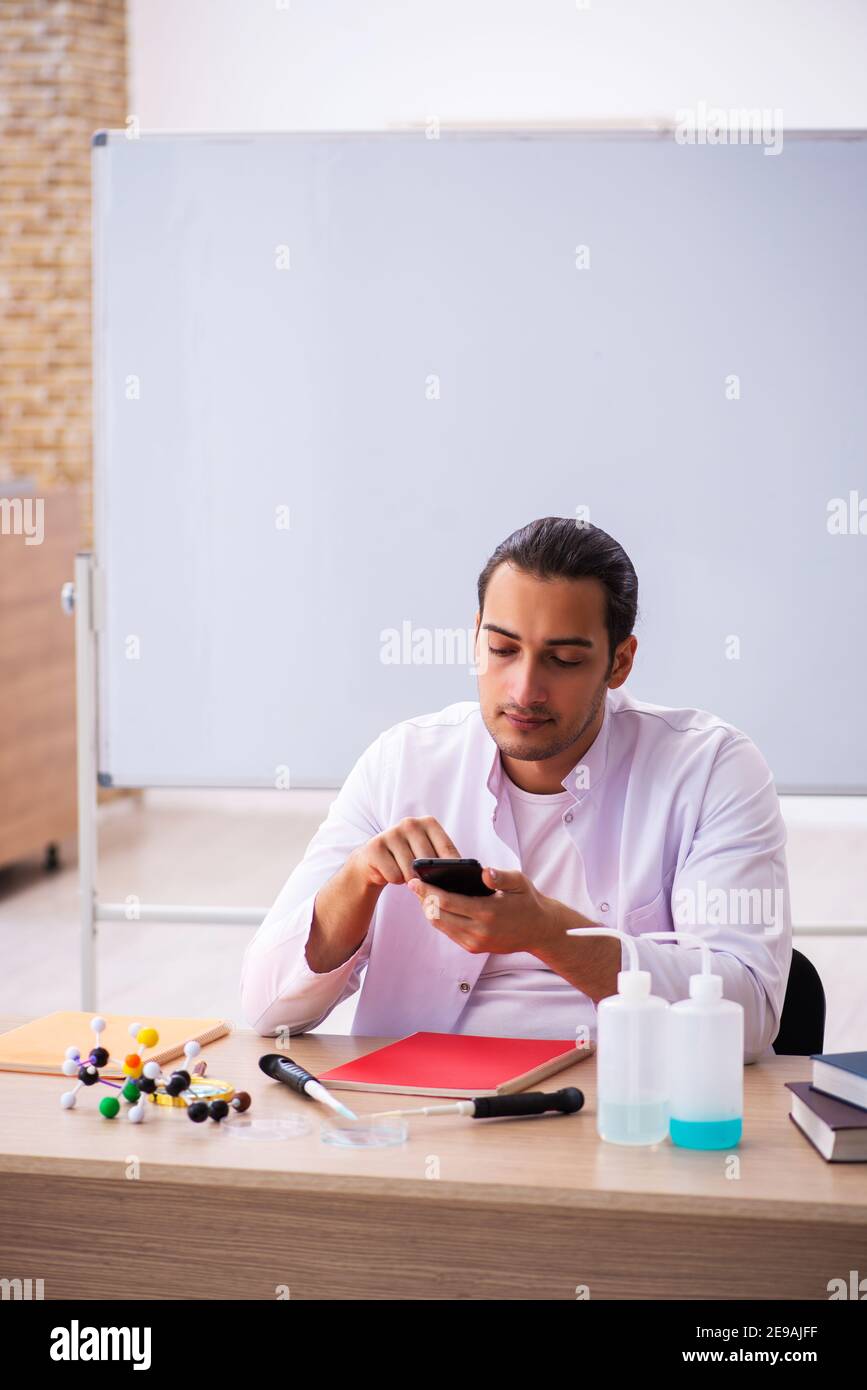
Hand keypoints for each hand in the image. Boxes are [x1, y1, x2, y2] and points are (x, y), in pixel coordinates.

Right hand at [349, 817, 460, 889]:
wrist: (375, 859)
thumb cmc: (408, 859)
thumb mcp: (427, 855)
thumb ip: (442, 861)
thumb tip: (459, 878)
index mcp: (428, 823)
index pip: (447, 849)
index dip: (451, 869)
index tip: (453, 882)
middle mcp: (410, 823)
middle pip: (428, 863)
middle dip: (426, 877)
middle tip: (421, 878)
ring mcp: (391, 833)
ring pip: (410, 871)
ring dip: (409, 880)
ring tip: (404, 872)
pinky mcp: (375, 846)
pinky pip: (394, 875)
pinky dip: (393, 880)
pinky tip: (390, 870)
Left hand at [406, 866, 562, 955]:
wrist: (539, 931)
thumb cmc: (528, 901)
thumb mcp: (519, 882)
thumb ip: (501, 876)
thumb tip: (484, 872)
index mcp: (487, 912)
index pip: (447, 902)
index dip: (428, 891)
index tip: (414, 880)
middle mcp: (478, 931)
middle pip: (438, 916)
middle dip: (424, 900)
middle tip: (414, 884)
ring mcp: (475, 942)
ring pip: (441, 926)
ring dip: (429, 910)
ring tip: (423, 894)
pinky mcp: (474, 948)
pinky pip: (449, 932)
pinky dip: (440, 919)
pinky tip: (437, 906)